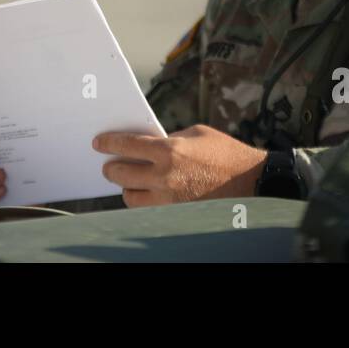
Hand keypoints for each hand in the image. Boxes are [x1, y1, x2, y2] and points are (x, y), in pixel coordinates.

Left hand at [95, 124, 268, 207]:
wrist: (250, 181)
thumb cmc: (224, 152)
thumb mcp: (195, 133)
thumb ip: (168, 138)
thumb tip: (146, 144)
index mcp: (169, 150)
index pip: (126, 146)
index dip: (108, 143)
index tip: (98, 143)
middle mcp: (164, 176)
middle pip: (120, 174)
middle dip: (111, 168)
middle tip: (109, 165)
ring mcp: (169, 199)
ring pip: (130, 197)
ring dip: (126, 188)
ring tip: (129, 181)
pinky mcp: (175, 214)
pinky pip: (147, 209)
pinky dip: (143, 201)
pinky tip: (145, 193)